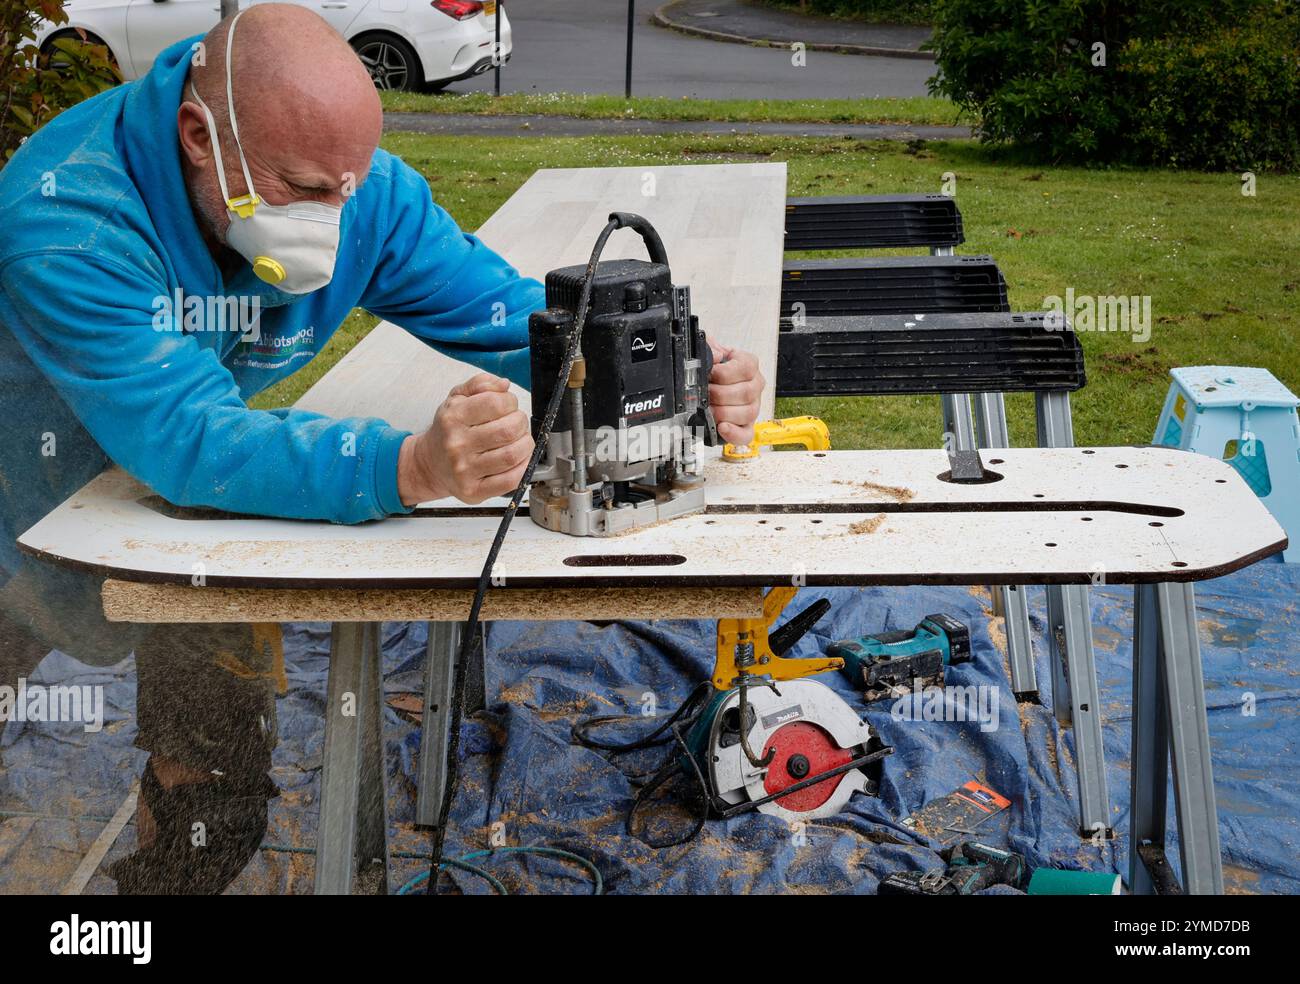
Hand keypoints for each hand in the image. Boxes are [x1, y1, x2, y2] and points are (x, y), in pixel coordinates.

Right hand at [397, 373, 533, 505]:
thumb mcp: (456, 398)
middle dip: (521, 423)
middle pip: (508, 430)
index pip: (496, 403)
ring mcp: (465, 470)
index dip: (510, 402)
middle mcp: (457, 444)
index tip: (509, 405)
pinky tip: (518, 459)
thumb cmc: (448, 431)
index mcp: (453, 417)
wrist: (429, 465)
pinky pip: (511, 480)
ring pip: (512, 455)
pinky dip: (523, 467)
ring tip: (519, 440)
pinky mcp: (474, 491)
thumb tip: (504, 385)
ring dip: (525, 445)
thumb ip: (480, 384)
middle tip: (516, 424)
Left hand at [707, 341, 763, 445]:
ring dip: (723, 412)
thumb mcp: (709, 350)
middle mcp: (755, 386)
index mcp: (749, 365)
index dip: (724, 373)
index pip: (746, 368)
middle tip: (704, 393)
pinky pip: (746, 435)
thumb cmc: (712, 368)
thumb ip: (711, 347)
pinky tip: (722, 428)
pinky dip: (734, 433)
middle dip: (719, 394)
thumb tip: (716, 355)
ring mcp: (752, 408)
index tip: (710, 374)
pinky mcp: (746, 426)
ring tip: (708, 408)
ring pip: (747, 413)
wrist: (708, 383)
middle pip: (746, 393)